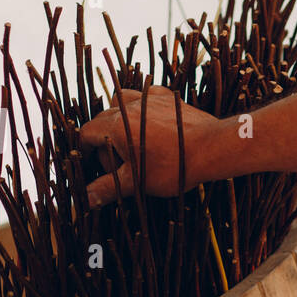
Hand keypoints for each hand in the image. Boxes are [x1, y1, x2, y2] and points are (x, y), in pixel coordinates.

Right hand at [80, 86, 220, 206]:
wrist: (212, 148)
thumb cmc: (174, 167)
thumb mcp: (137, 182)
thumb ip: (107, 188)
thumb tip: (84, 200)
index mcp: (117, 126)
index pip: (87, 133)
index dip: (84, 149)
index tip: (89, 162)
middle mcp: (129, 106)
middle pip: (103, 119)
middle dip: (103, 141)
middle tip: (117, 164)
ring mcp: (149, 99)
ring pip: (121, 100)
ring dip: (119, 119)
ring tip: (131, 141)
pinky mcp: (167, 98)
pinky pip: (145, 95)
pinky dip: (142, 106)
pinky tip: (149, 122)